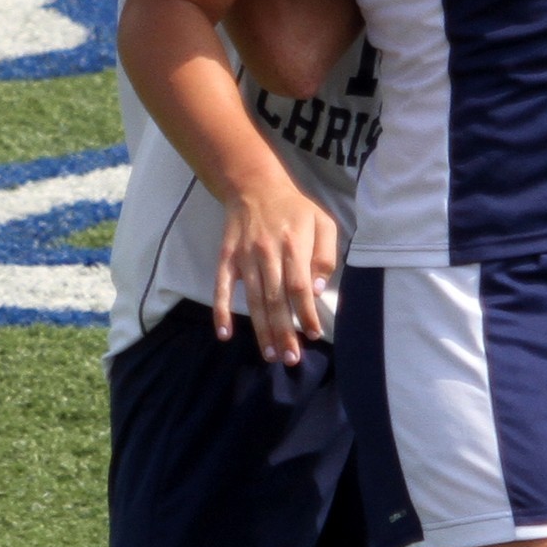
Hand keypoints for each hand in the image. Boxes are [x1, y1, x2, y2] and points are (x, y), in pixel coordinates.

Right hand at [214, 181, 337, 364]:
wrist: (255, 187)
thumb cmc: (295, 209)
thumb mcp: (322, 223)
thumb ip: (325, 255)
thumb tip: (317, 289)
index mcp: (293, 244)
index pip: (299, 286)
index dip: (306, 312)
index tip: (313, 334)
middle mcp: (267, 253)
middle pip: (276, 299)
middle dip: (284, 331)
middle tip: (290, 358)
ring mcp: (244, 257)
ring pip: (252, 300)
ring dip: (261, 329)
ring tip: (270, 355)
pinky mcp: (226, 258)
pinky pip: (221, 288)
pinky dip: (221, 311)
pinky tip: (224, 334)